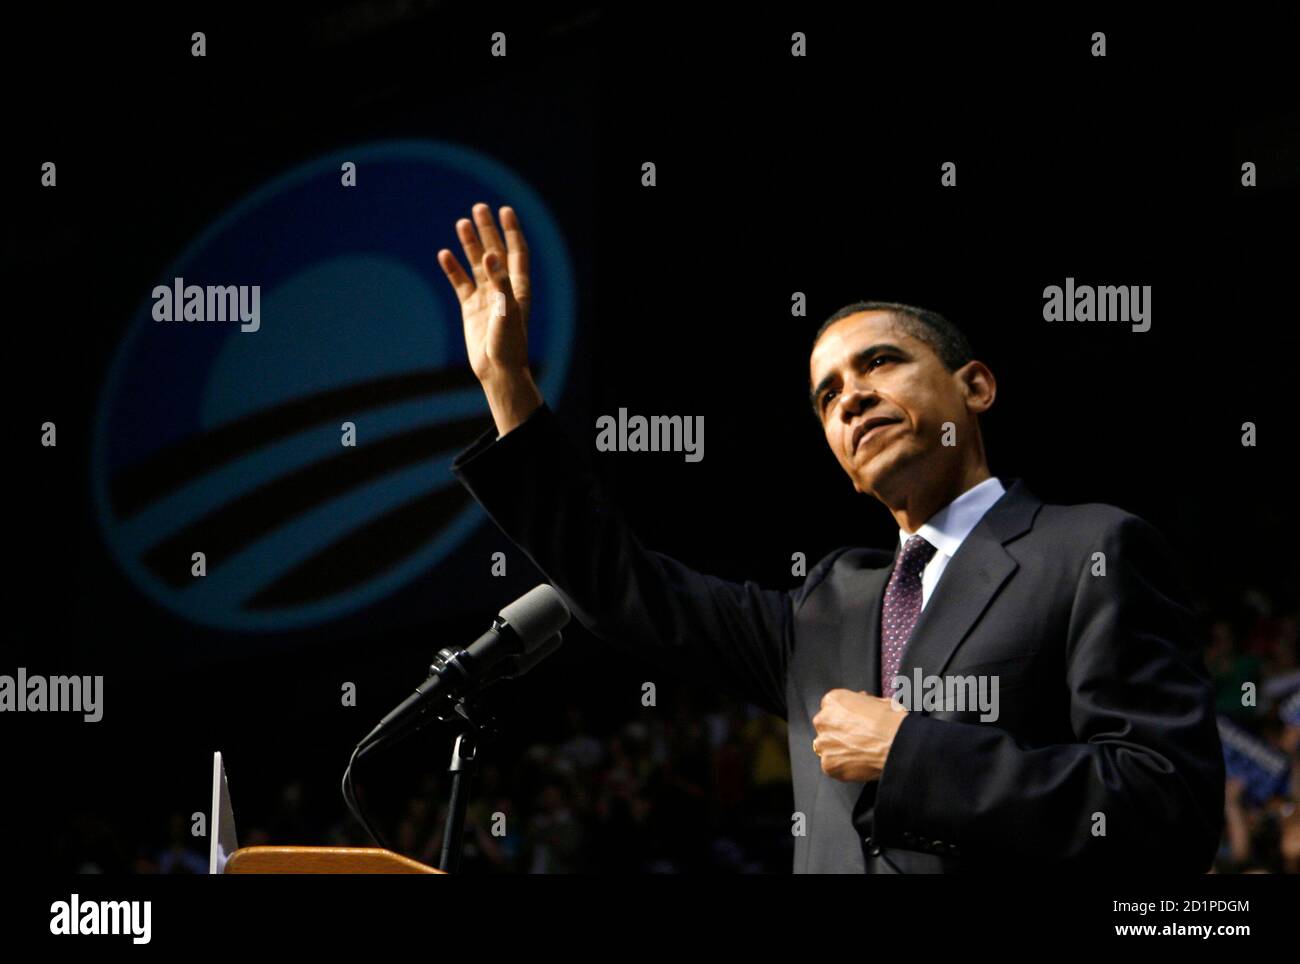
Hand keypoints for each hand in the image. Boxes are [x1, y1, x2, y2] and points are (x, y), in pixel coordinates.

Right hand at [437, 202, 532, 383]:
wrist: (498, 370)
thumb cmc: (509, 343)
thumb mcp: (507, 311)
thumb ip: (500, 282)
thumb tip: (490, 255)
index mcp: (519, 286)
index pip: (517, 252)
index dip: (512, 231)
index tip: (504, 210)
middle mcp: (503, 288)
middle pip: (496, 252)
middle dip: (488, 230)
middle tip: (479, 208)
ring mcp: (486, 297)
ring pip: (477, 265)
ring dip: (470, 245)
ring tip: (462, 223)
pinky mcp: (471, 309)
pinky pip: (461, 283)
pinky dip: (453, 269)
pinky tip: (444, 254)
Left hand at [812, 688, 908, 782]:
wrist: (897, 745)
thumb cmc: (892, 722)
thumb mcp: (880, 701)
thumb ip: (862, 702)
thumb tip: (862, 702)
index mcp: (833, 700)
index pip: (831, 708)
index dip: (845, 716)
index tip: (854, 723)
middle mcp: (823, 720)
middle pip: (827, 727)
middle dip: (839, 733)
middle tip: (859, 739)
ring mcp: (824, 744)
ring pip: (827, 747)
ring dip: (839, 750)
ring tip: (860, 753)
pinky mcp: (828, 764)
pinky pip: (832, 766)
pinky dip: (843, 767)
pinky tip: (859, 764)